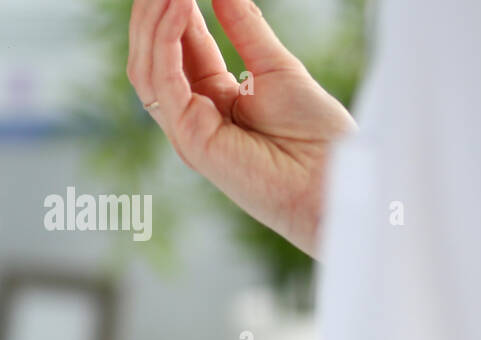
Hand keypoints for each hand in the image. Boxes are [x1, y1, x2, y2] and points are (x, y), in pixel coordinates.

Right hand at [127, 0, 355, 256]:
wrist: (333, 182)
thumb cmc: (315, 136)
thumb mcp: (277, 67)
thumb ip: (244, 29)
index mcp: (212, 100)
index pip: (179, 46)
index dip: (174, 9)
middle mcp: (192, 116)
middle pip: (152, 55)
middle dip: (152, 12)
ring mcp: (186, 130)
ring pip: (147, 67)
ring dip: (153, 20)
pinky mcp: (189, 140)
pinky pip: (164, 83)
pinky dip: (167, 41)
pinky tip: (181, 5)